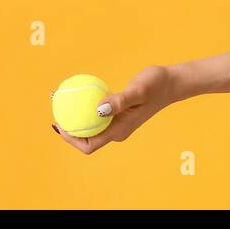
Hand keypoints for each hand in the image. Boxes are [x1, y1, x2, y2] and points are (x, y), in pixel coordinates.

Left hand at [51, 65, 177, 154]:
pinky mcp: (120, 114)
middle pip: (87, 139)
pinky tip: (80, 95)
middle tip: (57, 110)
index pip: (89, 145)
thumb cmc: (156, 85)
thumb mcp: (138, 90)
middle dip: (69, 129)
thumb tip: (98, 109)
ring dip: (77, 119)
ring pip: (92, 127)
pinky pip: (98, 116)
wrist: (172, 83)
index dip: (70, 139)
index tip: (59, 123)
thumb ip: (119, 100)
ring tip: (64, 102)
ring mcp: (119, 123)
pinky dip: (87, 109)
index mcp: (120, 130)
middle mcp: (118, 130)